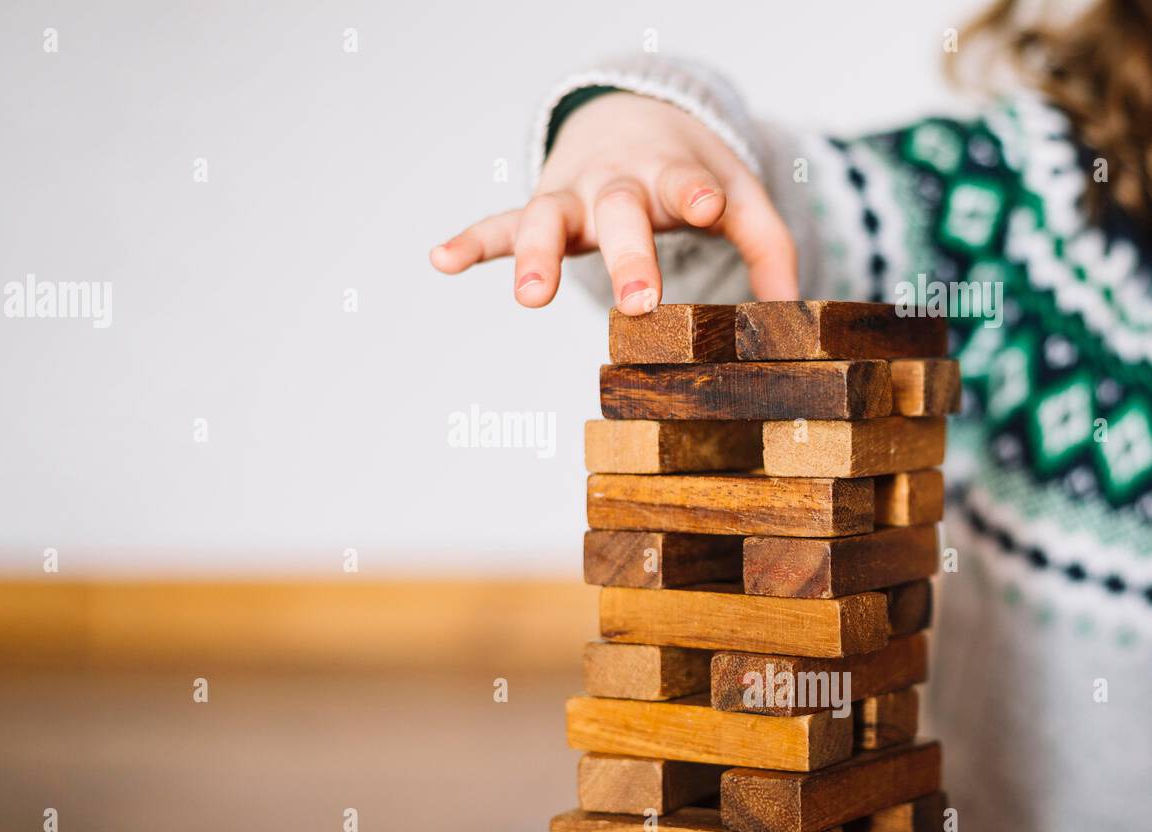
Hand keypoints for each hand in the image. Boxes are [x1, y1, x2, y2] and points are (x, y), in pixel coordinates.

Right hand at [430, 91, 798, 312]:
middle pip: (619, 211)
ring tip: (529, 296)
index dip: (696, 192)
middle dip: (627, 254)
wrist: (632, 119)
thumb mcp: (736, 194)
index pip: (685, 180)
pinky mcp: (539, 207)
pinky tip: (441, 259)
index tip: (705, 207)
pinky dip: (471, 241)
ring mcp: (572, 195)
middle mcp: (618, 184)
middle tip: (639, 301)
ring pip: (548, 217)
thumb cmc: (687, 171)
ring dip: (536, 255)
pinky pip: (500, 224)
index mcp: (671, 175)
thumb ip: (767, 245)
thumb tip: (792, 312)